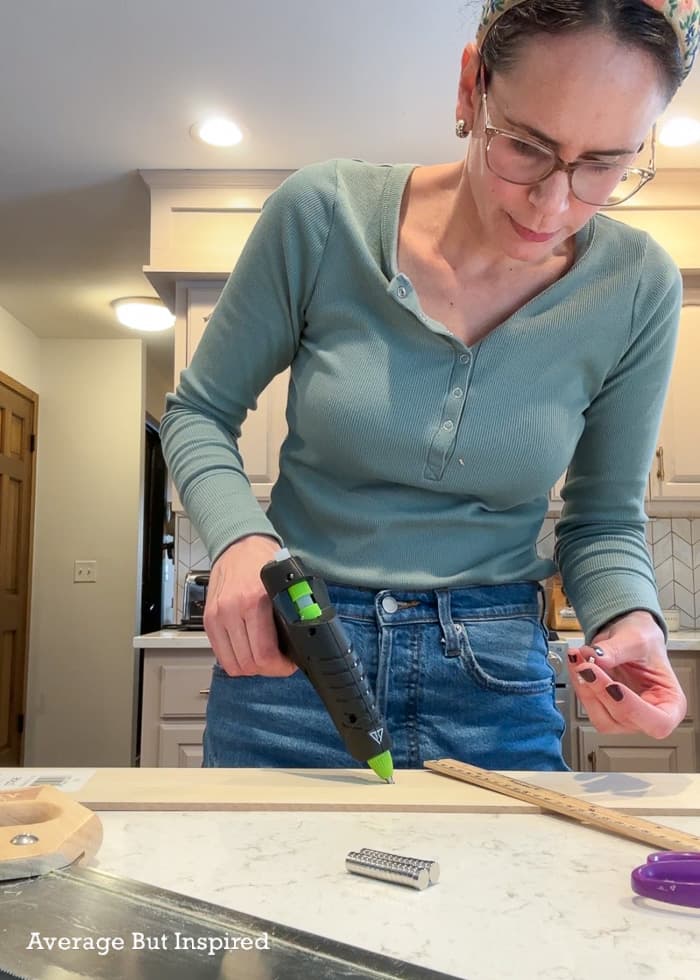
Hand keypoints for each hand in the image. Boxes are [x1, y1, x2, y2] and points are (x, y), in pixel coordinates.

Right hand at [203, 535, 297, 676]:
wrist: (238, 545)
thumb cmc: (263, 561)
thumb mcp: (285, 585)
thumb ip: (291, 612)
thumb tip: (299, 642)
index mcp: (254, 601)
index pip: (263, 654)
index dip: (279, 668)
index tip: (287, 665)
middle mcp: (231, 610)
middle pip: (247, 663)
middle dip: (267, 669)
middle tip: (278, 663)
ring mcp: (217, 616)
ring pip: (232, 664)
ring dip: (249, 667)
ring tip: (263, 658)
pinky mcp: (208, 619)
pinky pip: (219, 653)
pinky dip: (234, 658)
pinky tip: (247, 649)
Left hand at [567, 610, 685, 737]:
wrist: (629, 636)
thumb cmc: (644, 642)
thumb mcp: (636, 638)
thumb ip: (617, 649)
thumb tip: (597, 658)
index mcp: (671, 704)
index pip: (658, 722)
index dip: (632, 708)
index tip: (613, 686)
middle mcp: (648, 715)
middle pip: (622, 719)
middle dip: (600, 691)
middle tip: (587, 665)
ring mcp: (625, 715)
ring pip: (600, 717)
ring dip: (584, 688)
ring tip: (579, 659)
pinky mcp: (604, 709)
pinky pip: (588, 705)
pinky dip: (579, 684)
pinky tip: (576, 663)